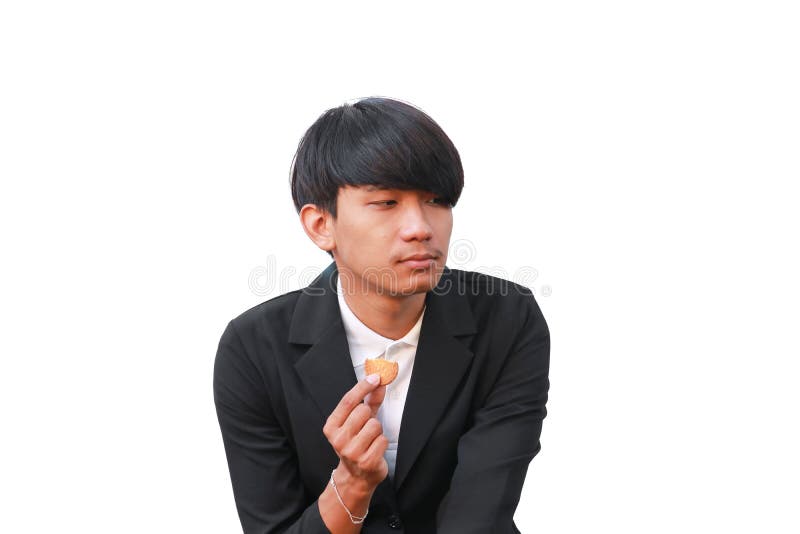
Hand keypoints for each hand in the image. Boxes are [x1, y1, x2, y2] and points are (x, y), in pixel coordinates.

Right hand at [323, 374, 388, 491]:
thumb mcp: (358, 421)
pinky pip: (383, 439)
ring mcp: (351, 452)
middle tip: (366, 428)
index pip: (347, 401)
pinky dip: (382, 442)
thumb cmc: (356, 443)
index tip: (375, 377)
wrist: (356, 477)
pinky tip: (374, 450)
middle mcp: (338, 439)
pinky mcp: (366, 461)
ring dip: (377, 431)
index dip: (363, 386)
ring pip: (375, 425)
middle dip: (370, 417)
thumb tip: (379, 382)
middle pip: (362, 411)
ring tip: (370, 440)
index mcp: (331, 426)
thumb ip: (369, 401)